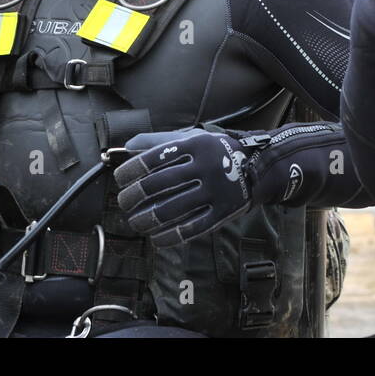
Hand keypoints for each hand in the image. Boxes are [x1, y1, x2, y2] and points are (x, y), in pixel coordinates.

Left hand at [114, 129, 253, 246]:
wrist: (255, 167)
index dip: (130, 170)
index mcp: (195, 145)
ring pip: (171, 210)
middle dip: (133, 197)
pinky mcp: (222, 213)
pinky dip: (169, 237)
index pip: (154, 158)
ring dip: (146, 219)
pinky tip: (156, 238)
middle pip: (158, 185)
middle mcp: (206, 166)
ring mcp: (215, 191)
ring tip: (135, 221)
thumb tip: (127, 147)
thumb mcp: (191, 137)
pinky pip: (191, 229)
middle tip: (124, 202)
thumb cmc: (213, 151)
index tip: (119, 179)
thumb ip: (159, 140)